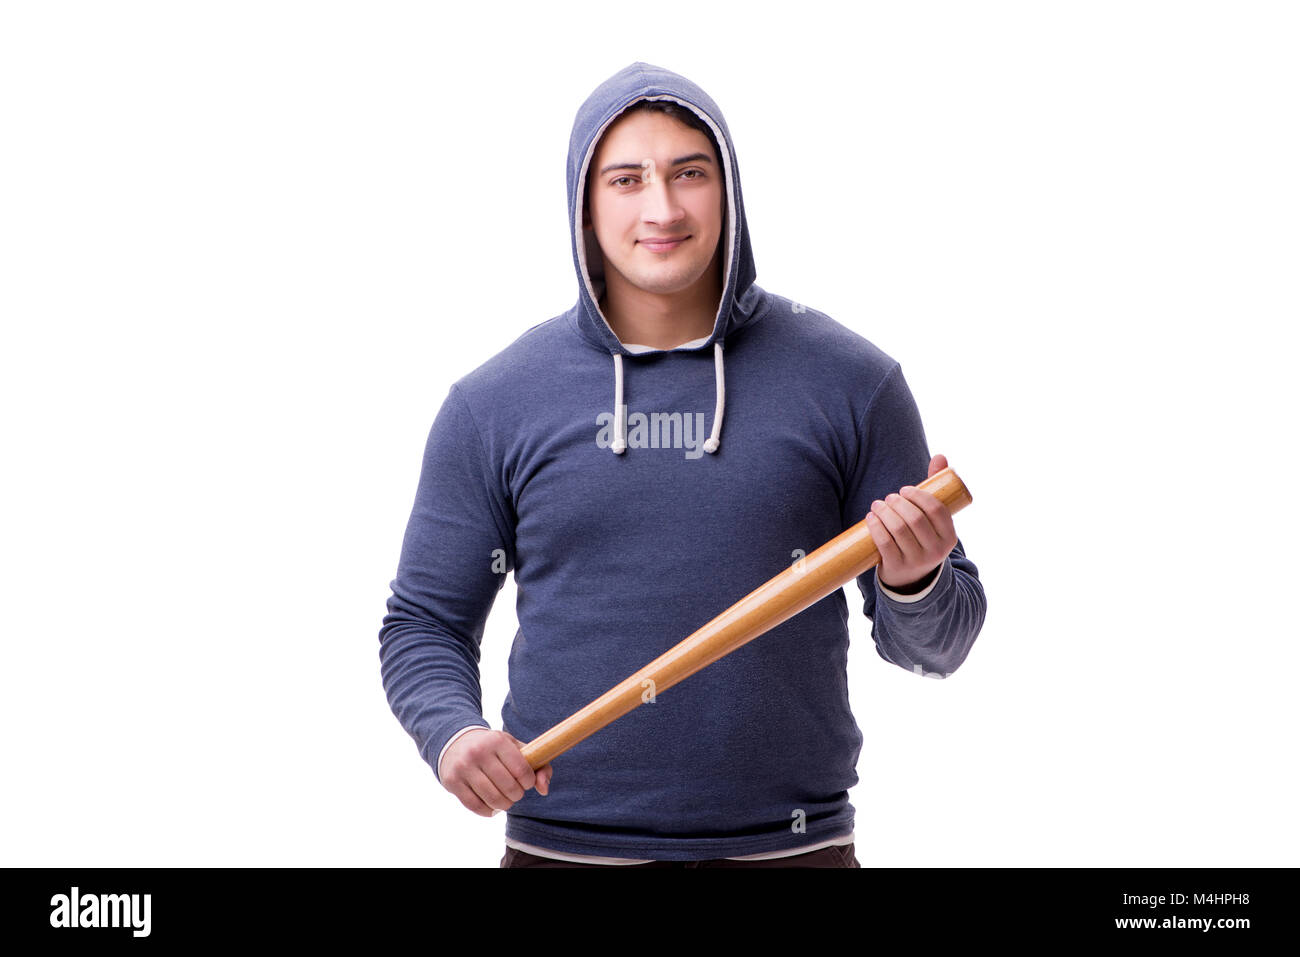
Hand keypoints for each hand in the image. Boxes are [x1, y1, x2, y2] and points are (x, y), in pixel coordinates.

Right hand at [440, 728, 552, 816]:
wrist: (455, 741)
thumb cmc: (492, 747)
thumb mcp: (514, 747)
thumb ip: (538, 765)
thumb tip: (544, 789)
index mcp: (496, 740)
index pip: (521, 770)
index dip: (529, 782)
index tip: (526, 782)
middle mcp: (478, 752)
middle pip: (508, 787)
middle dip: (517, 795)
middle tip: (515, 792)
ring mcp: (463, 767)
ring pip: (493, 799)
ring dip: (504, 805)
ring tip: (505, 800)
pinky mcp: (452, 782)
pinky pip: (475, 806)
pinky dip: (488, 811)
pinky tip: (492, 805)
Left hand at [865, 453, 957, 590]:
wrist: (912, 579)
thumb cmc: (922, 538)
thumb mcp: (934, 521)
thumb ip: (937, 489)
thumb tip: (939, 456)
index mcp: (949, 537)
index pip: (936, 510)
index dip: (919, 496)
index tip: (904, 490)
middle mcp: (936, 551)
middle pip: (915, 519)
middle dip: (898, 503)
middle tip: (888, 497)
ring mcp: (916, 561)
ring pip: (898, 530)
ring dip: (884, 513)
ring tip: (877, 505)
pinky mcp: (897, 567)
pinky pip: (884, 543)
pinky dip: (875, 527)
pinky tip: (870, 517)